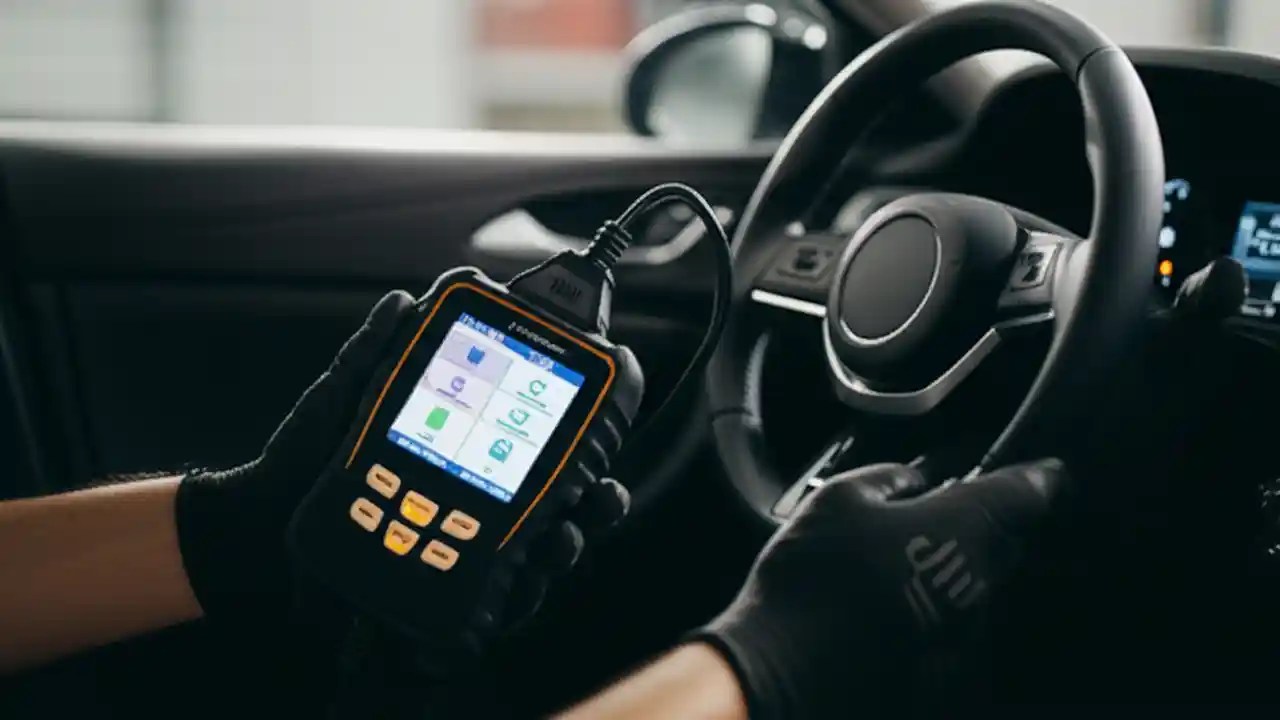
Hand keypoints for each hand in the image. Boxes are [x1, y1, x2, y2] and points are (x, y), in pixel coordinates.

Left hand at [174, 291, 629, 630]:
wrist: (258, 524)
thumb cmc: (304, 457)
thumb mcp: (345, 395)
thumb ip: (377, 350)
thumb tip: (404, 300)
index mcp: (467, 450)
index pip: (539, 445)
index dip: (579, 442)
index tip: (597, 433)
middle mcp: (476, 501)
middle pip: (559, 504)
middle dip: (596, 502)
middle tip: (601, 494)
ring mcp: (463, 550)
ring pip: (540, 555)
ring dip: (569, 547)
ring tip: (566, 539)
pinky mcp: (441, 592)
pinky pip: (496, 602)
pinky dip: (521, 597)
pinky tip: (527, 581)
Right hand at [694, 460, 1064, 717]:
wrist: (794, 670)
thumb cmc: (817, 576)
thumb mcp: (839, 499)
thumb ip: (886, 480)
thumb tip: (913, 479)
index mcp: (964, 526)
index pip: (1025, 494)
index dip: (1040, 477)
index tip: (1051, 471)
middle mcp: (980, 580)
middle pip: (1007, 542)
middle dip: (988, 523)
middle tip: (952, 509)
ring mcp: (966, 630)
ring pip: (978, 584)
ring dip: (955, 566)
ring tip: (908, 559)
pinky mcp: (947, 668)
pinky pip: (956, 622)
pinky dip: (936, 604)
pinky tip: (894, 602)